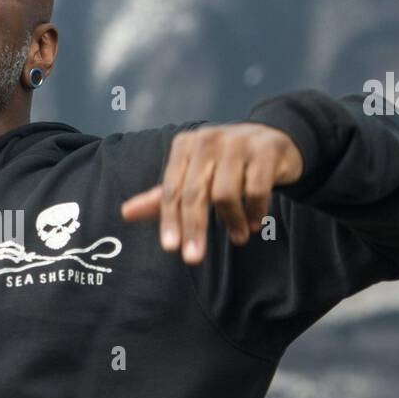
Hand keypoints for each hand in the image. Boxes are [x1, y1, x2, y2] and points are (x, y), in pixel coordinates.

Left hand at [120, 122, 303, 262]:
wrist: (272, 141)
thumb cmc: (224, 164)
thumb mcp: (192, 176)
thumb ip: (162, 197)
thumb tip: (126, 213)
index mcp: (185, 146)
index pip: (171, 189)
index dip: (169, 220)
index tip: (170, 247)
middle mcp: (208, 140)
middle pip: (194, 193)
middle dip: (194, 229)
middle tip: (193, 257)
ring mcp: (238, 143)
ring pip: (225, 194)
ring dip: (232, 222)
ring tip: (239, 237)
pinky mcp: (266, 151)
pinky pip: (256, 190)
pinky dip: (255, 212)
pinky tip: (255, 223)